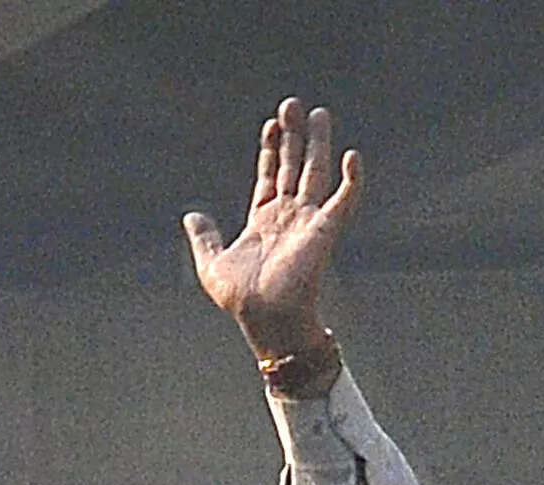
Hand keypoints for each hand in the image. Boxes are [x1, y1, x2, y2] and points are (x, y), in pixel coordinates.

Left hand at [185, 99, 360, 360]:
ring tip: (320, 113)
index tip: (271, 125)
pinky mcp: (325, 230)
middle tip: (292, 105)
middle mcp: (288, 216)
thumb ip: (204, 238)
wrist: (265, 319)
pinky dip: (351, 180)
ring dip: (318, 143)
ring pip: (315, 173)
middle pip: (293, 166)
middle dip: (293, 136)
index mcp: (263, 220)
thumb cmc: (242, 300)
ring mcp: (308, 221)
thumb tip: (191, 215)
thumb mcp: (211, 265)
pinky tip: (352, 156)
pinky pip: (344, 201)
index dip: (270, 150)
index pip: (269, 175)